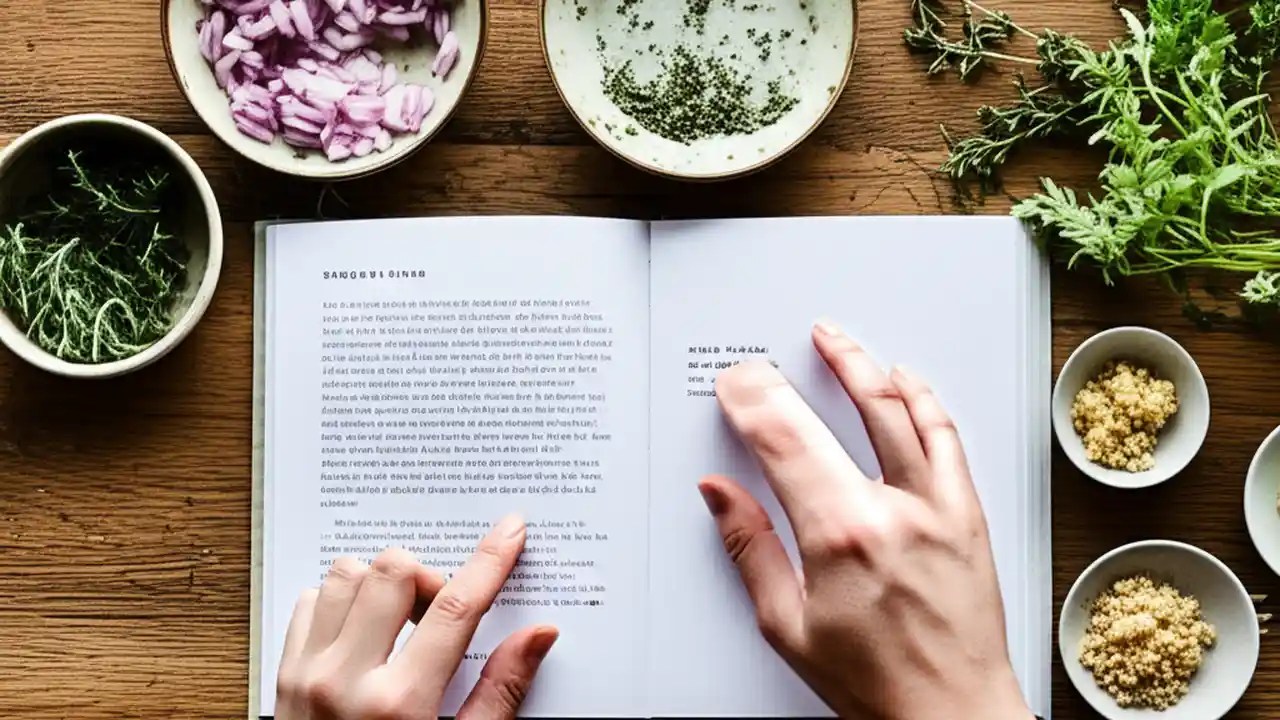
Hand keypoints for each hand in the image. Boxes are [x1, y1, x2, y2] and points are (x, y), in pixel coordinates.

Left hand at [276, 515, 558, 719]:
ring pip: (346, 575)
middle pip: (393, 571)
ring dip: (380, 584)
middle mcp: (345, 681)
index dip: (490, 561)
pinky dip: (340, 602)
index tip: (510, 532)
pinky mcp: (282, 675)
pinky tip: (364, 632)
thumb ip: (500, 691)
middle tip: (443, 612)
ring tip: (401, 620)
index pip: (456, 607)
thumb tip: (539, 634)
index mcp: (400, 705)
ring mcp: (306, 675)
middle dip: (428, 578)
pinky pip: (310, 601)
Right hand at [699, 321, 1033, 719]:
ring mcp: (936, 507)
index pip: (782, 439)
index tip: (735, 386)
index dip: (752, 401)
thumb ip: (749, 547)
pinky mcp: (968, 514)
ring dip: (859, 365)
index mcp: (838, 535)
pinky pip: (947, 438)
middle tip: (762, 366)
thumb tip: (719, 493)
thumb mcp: (786, 625)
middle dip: (784, 381)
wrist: (952, 716)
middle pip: (830, 415)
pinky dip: (924, 400)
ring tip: (834, 340)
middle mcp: (891, 510)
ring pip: (896, 409)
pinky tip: (905, 381)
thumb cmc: (874, 685)